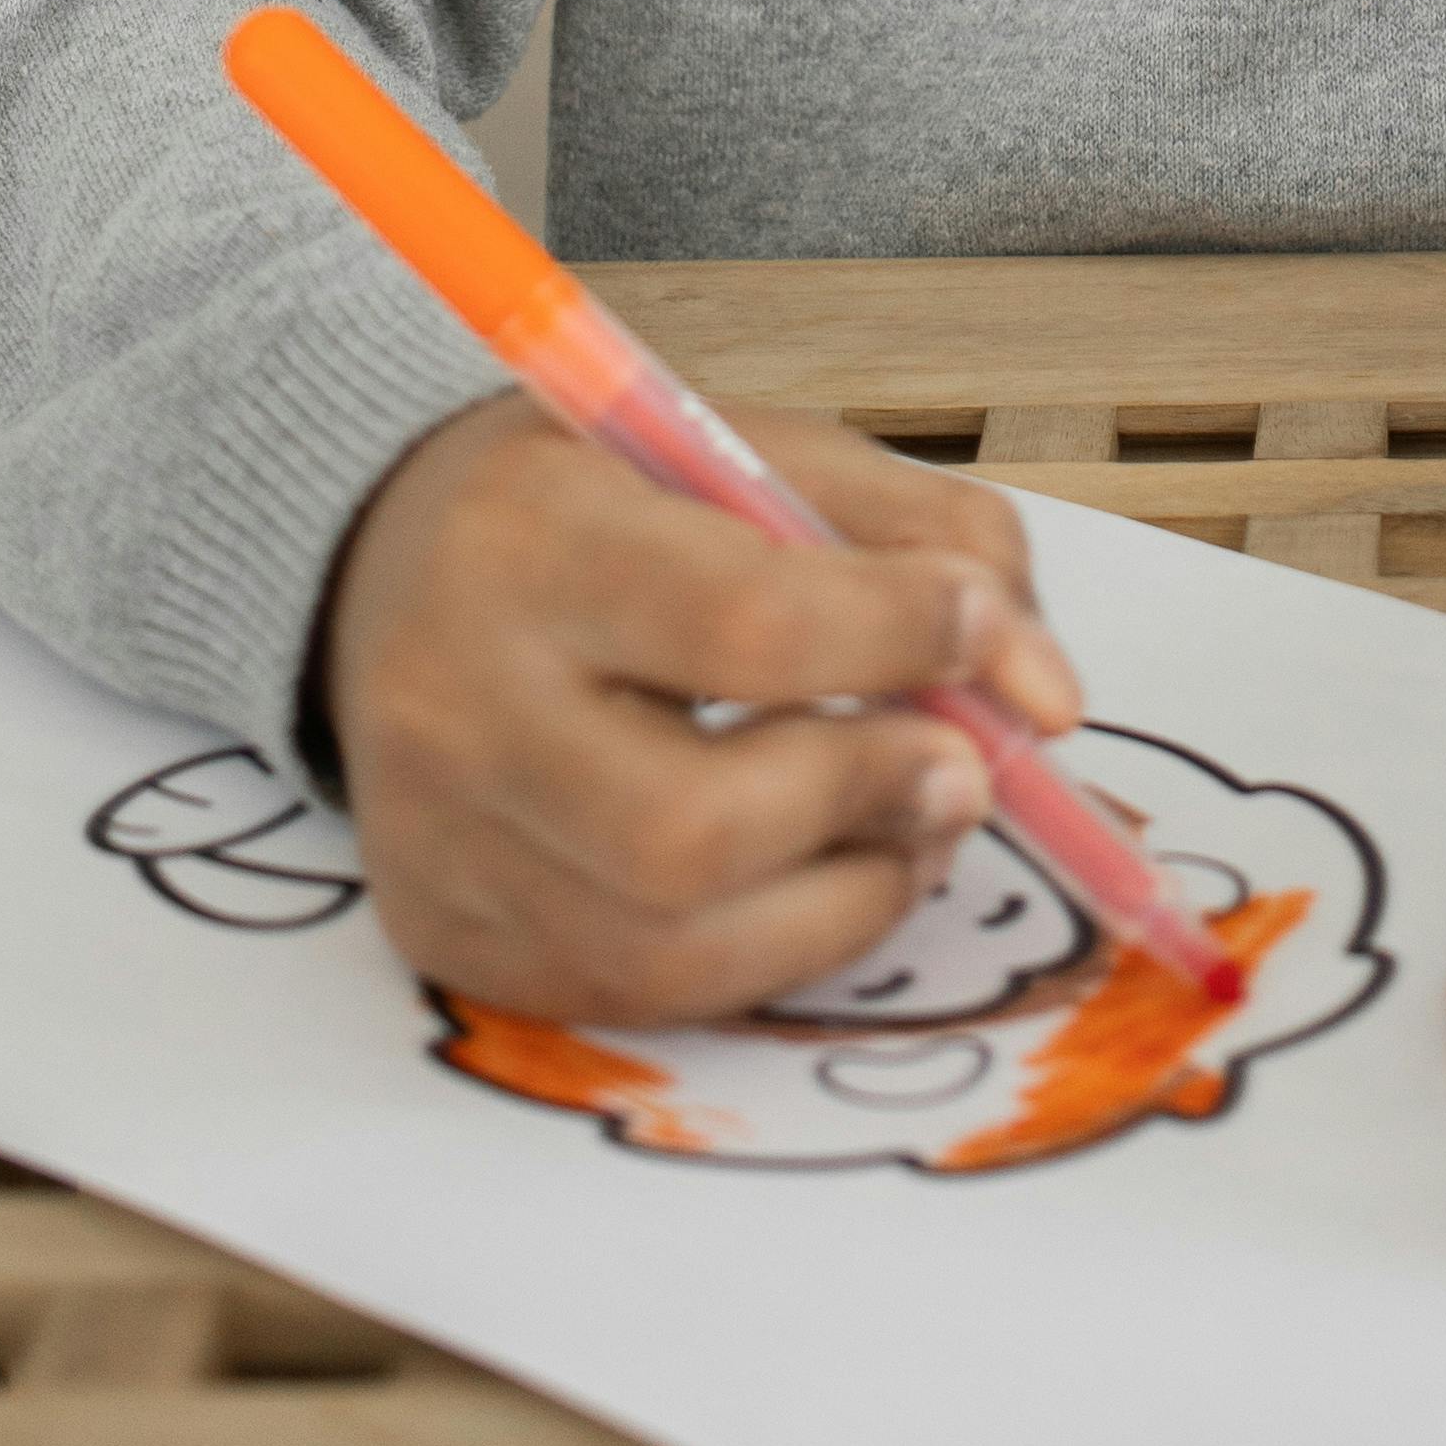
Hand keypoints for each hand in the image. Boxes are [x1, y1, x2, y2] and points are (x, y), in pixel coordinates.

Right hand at [317, 394, 1080, 1022]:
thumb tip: (1048, 698)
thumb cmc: (610, 498)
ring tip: (909, 824)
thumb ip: (930, 538)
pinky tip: (815, 874)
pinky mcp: (450, 935)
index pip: (740, 619)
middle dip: (864, 801)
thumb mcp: (759, 450)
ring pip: (670, 948)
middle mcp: (458, 700)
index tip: (985, 628)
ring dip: (841, 900)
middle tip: (961, 768)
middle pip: (689, 829)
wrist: (398, 558)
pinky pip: (638, 995)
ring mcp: (443, 841)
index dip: (897, 637)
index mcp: (532, 535)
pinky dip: (768, 950)